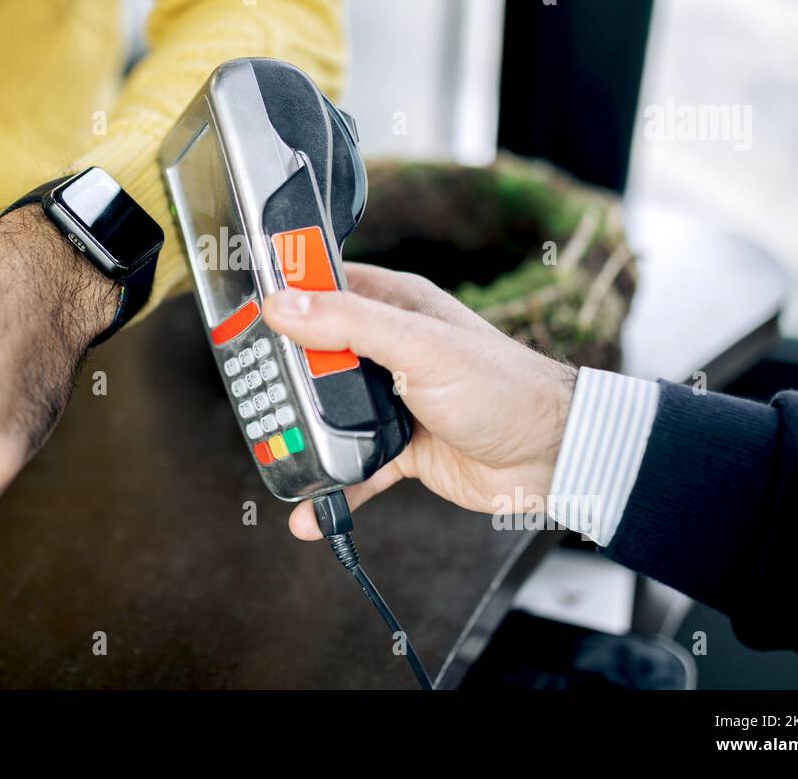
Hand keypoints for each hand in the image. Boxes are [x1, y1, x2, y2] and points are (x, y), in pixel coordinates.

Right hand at [262, 263, 576, 540]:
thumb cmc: (503, 386)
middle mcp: (389, 348)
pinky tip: (309, 511)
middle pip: (315, 354)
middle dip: (282, 377)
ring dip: (304, 434)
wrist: (556, 457)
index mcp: (394, 305)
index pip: (323, 287)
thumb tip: (283, 304)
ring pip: (329, 412)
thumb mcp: (421, 346)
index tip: (241, 312)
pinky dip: (332, 487)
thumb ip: (351, 324)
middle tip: (251, 394)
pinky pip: (354, 467)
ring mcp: (393, 398)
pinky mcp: (402, 447)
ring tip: (275, 451)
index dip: (283, 295)